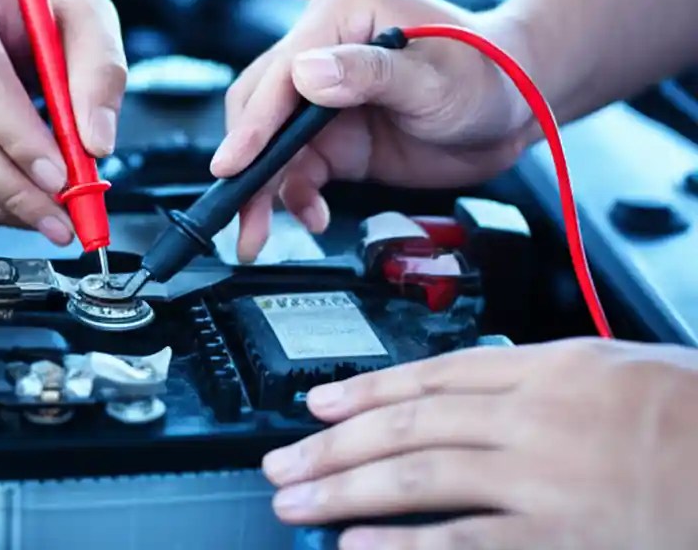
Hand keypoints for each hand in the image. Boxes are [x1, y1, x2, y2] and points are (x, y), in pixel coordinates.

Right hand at [214, 0, 533, 260]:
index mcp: (340, 13)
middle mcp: (322, 51)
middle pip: (259, 108)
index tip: (232, 165)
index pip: (280, 72)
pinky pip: (297, 170)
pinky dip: (295, 197)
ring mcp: (323, 97)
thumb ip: (372, 73)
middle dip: (248, 164)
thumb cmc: (490, 73)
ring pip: (270, 146)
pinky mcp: (332, 136)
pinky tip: (312, 216)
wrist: (519, 108)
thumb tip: (309, 74)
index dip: (254, 123)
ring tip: (258, 233)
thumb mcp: (434, 77)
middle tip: (240, 210)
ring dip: (263, 190)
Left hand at [261, 339, 697, 548]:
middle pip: (407, 425)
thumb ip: (539, 377)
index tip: (318, 403)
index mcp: (548, 369)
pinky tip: (356, 548)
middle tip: (284, 460)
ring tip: (296, 500)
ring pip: (417, 478)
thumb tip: (467, 390)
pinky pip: (464, 542)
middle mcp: (533, 417)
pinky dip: (402, 546)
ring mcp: (543, 479)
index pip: (432, 376)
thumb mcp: (617, 369)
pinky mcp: (561, 537)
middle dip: (333, 443)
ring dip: (344, 489)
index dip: (364, 389)